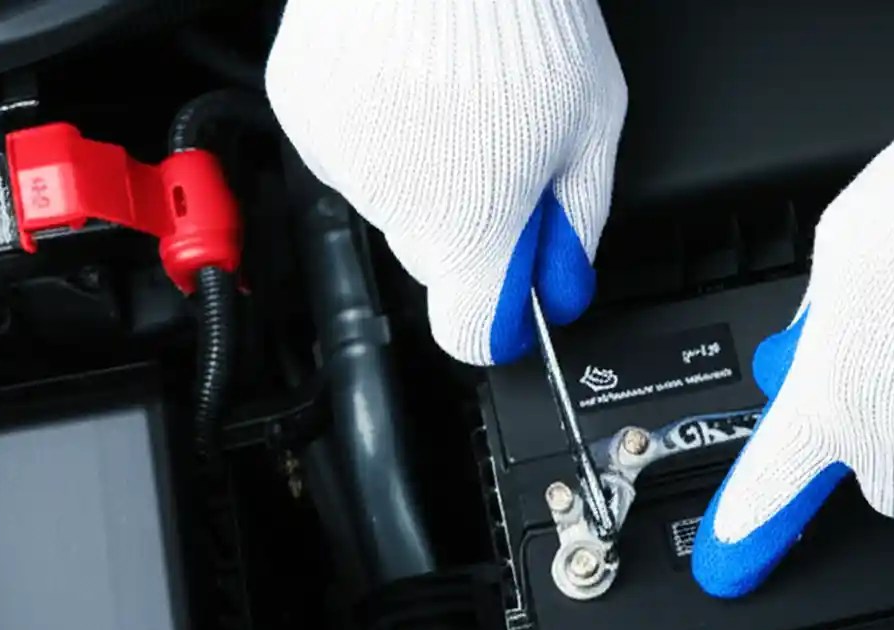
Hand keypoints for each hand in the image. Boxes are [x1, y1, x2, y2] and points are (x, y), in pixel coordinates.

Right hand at [267, 0, 626, 364]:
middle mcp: (393, 208)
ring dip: (427, 167)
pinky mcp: (302, 110)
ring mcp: (339, 158)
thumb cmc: (521, 12)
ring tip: (458, 92)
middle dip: (474, 220)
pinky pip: (352, 147)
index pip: (469, 333)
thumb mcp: (591, 127)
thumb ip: (576, 220)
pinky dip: (381, 125)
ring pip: (393, 198)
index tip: (519, 281)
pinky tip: (412, 74)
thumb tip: (564, 280)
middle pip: (436, 255)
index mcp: (469, 228)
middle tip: (509, 146)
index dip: (500, 311)